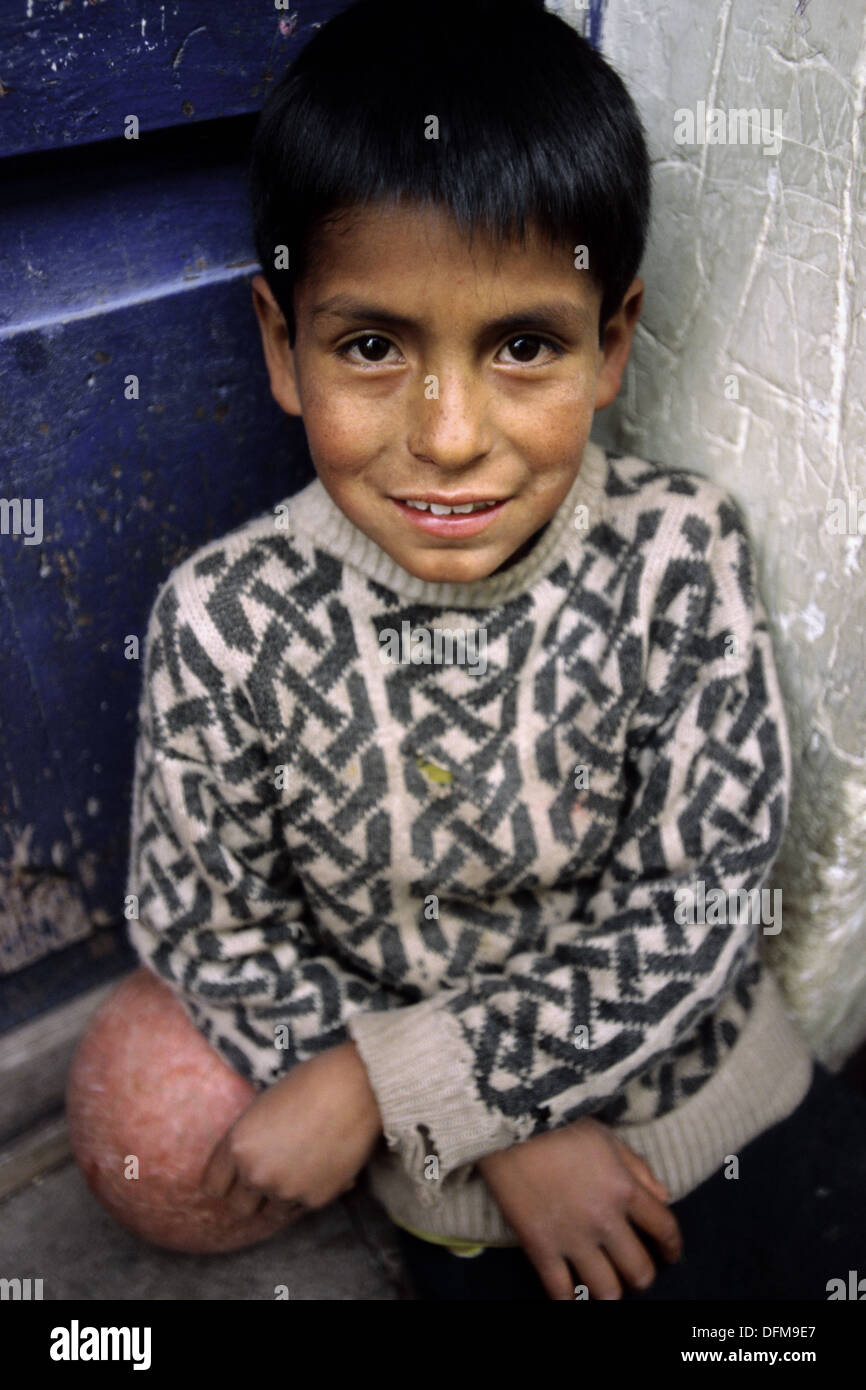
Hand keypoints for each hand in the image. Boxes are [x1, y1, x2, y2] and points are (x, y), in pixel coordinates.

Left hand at [200, 1040, 382, 1219]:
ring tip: (301, 1165)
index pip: (212, 1185)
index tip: (236, 1178)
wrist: (355, 1089)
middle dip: (250, 1197)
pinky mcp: (312, 1200)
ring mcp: (284, 1189)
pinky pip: (301, 1206)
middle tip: (270, 1177)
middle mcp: (254, 1172)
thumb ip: (248, 1142)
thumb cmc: (310, 1085)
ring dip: (281, 1196)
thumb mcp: (262, 1108)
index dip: (226, 1181)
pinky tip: (323, 1164)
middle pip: (238, 1208)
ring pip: (271, 1211)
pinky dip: (309, 1191)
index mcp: (237, 1144)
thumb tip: (243, 1168)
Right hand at [477, 1116, 683, 1300]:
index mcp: (624, 1188)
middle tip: (634, 1274)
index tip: (669, 1255)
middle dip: (642, 1277)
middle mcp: (604, 1219)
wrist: (509, 1123)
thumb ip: (637, 1167)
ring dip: (610, 1291)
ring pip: (606, 1290)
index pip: (665, 1229)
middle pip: (639, 1271)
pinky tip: (572, 1294)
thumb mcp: (606, 1136)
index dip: (673, 1247)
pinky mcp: (540, 1247)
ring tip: (604, 1284)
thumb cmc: (560, 1124)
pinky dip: (570, 1300)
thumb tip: (664, 1197)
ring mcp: (572, 1237)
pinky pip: (561, 1292)